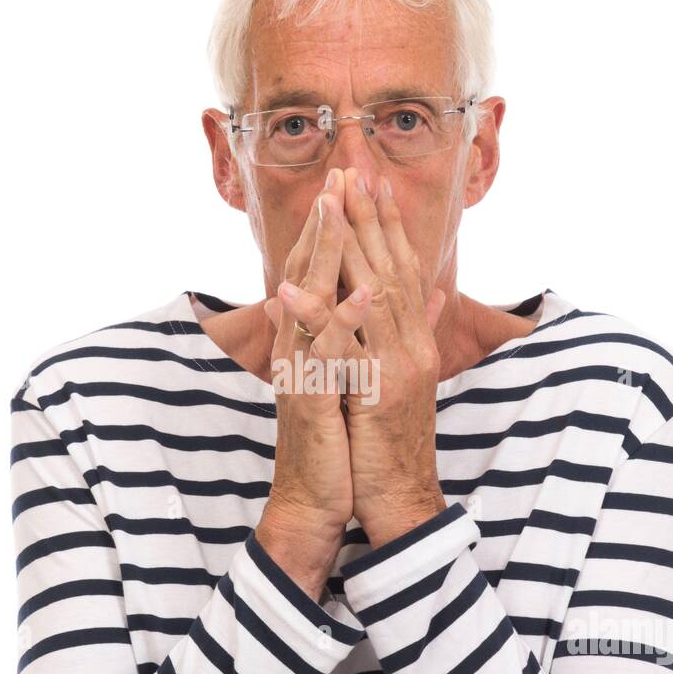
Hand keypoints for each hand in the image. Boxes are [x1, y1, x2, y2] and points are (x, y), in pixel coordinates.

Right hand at [256, 170, 371, 597]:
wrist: (316, 501)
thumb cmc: (335, 444)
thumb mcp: (348, 382)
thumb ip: (353, 337)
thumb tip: (374, 299)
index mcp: (309, 342)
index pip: (316, 273)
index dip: (331, 228)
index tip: (348, 182)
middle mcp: (298, 350)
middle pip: (306, 273)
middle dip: (324, 224)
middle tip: (338, 172)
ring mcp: (302, 374)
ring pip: (309, 304)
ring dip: (323, 256)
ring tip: (338, 210)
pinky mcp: (313, 403)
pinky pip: (326, 357)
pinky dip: (340, 325)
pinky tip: (359, 296)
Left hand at [338, 169, 447, 549]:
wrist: (400, 501)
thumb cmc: (391, 444)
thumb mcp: (402, 382)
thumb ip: (416, 334)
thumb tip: (432, 296)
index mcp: (416, 341)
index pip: (402, 270)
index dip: (387, 224)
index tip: (369, 182)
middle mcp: (414, 346)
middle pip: (391, 268)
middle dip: (370, 217)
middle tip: (353, 168)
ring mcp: (400, 367)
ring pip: (374, 293)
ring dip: (350, 246)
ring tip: (331, 204)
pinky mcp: (377, 394)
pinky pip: (344, 347)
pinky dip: (320, 315)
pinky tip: (293, 288)